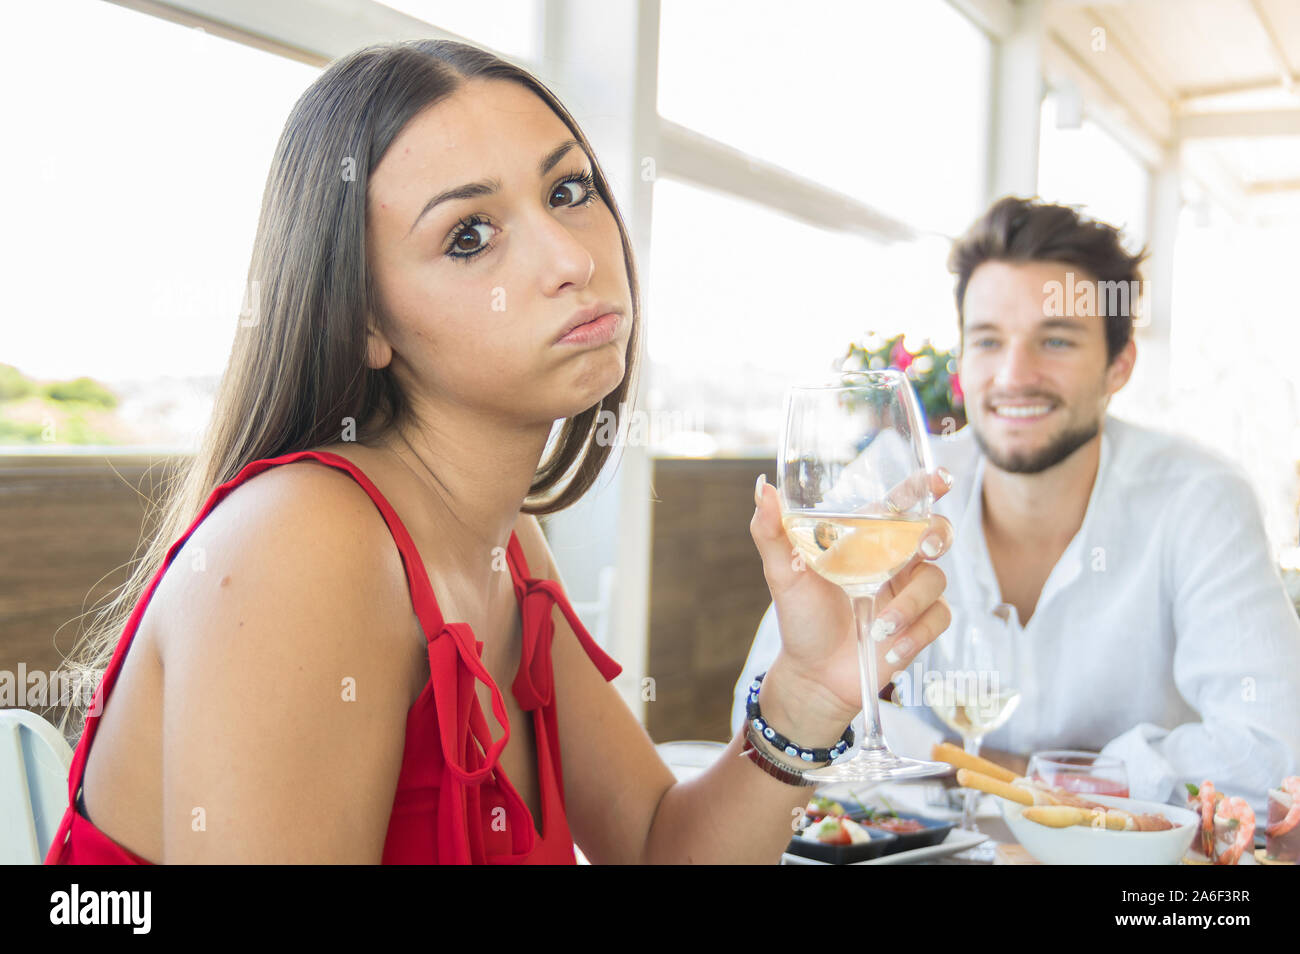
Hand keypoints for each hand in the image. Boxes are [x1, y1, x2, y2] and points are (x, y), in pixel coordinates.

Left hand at [749, 469, 954, 718]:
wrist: (813, 674)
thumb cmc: (800, 618)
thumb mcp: (782, 573)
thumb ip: (771, 531)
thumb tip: (761, 486)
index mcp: (866, 538)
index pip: (901, 503)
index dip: (925, 487)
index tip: (939, 479)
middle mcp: (893, 559)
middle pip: (936, 531)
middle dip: (938, 534)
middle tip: (923, 548)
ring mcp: (909, 592)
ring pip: (936, 579)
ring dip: (910, 604)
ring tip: (879, 626)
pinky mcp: (920, 624)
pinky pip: (939, 617)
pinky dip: (916, 633)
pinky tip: (890, 649)